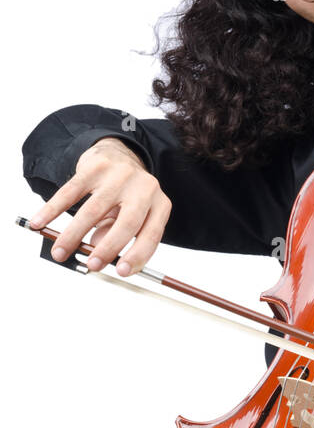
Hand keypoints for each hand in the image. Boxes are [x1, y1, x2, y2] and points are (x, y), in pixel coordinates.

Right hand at [28, 137, 171, 275]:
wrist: (119, 156)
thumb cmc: (127, 196)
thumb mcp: (130, 217)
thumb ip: (117, 235)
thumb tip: (97, 250)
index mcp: (160, 205)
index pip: (151, 235)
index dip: (137, 255)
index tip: (121, 272)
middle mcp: (144, 188)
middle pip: (127, 223)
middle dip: (107, 248)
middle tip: (91, 265)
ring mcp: (120, 175)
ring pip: (94, 210)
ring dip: (73, 235)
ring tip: (60, 252)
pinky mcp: (95, 168)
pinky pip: (70, 192)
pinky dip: (52, 210)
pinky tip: (39, 223)